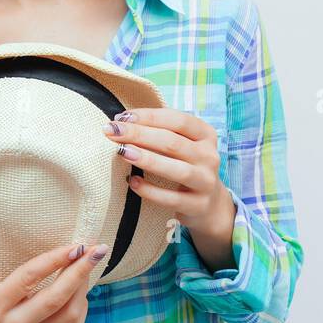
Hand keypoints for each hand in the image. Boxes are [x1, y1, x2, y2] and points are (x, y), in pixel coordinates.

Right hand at [0, 241, 110, 322]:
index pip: (29, 278)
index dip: (55, 260)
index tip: (76, 244)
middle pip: (56, 299)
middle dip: (81, 271)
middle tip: (97, 249)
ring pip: (69, 316)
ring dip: (83, 288)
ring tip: (89, 265)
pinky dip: (82, 309)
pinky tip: (82, 291)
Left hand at [102, 108, 236, 266]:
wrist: (210, 204)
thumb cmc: (186, 165)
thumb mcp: (183, 145)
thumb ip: (160, 132)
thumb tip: (122, 121)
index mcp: (205, 135)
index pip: (177, 120)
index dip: (149, 117)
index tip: (122, 117)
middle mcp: (209, 156)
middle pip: (172, 142)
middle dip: (139, 135)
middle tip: (112, 132)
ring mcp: (206, 182)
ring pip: (176, 169)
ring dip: (147, 159)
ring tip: (122, 152)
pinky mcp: (198, 205)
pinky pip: (171, 198)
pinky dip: (150, 190)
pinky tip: (132, 182)